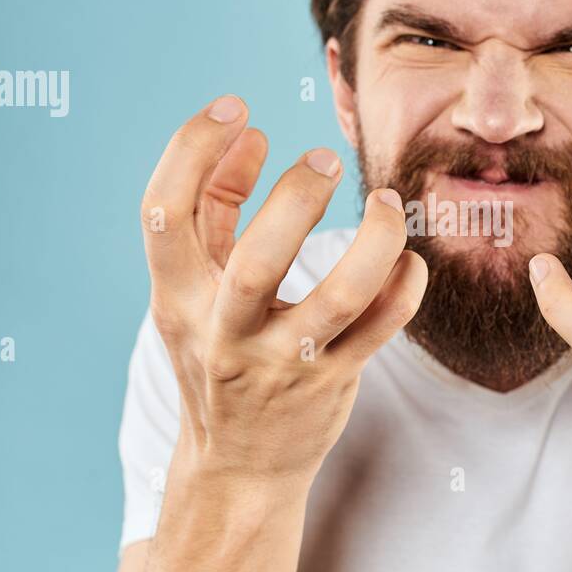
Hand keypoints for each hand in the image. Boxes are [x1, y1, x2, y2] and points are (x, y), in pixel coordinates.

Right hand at [141, 95, 427, 488]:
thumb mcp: (195, 287)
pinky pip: (382, 328)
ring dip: (373, 241)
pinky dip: (404, 284)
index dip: (192, 149)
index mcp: (177, 299)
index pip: (163, 214)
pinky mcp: (332, 383)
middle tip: (326, 158)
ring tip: (387, 203)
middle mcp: (224, 334)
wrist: (239, 466)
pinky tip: (408, 257)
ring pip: (338, 298)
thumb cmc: (219, 354)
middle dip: (295, 201)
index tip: (235, 106)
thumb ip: (214, 205)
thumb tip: (248, 132)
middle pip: (256, 262)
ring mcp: (282, 363)